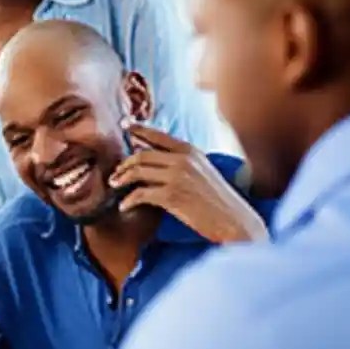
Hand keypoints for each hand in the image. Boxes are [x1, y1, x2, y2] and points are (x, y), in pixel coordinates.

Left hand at [109, 124, 267, 243]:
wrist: (234, 221)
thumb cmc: (219, 201)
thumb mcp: (203, 172)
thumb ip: (182, 162)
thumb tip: (154, 160)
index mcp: (190, 151)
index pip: (158, 135)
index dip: (138, 129)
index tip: (124, 127)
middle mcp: (183, 160)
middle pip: (142, 154)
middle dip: (124, 164)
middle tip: (115, 174)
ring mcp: (177, 176)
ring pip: (138, 171)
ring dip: (122, 179)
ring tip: (116, 186)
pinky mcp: (172, 196)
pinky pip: (140, 193)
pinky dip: (128, 200)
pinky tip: (124, 206)